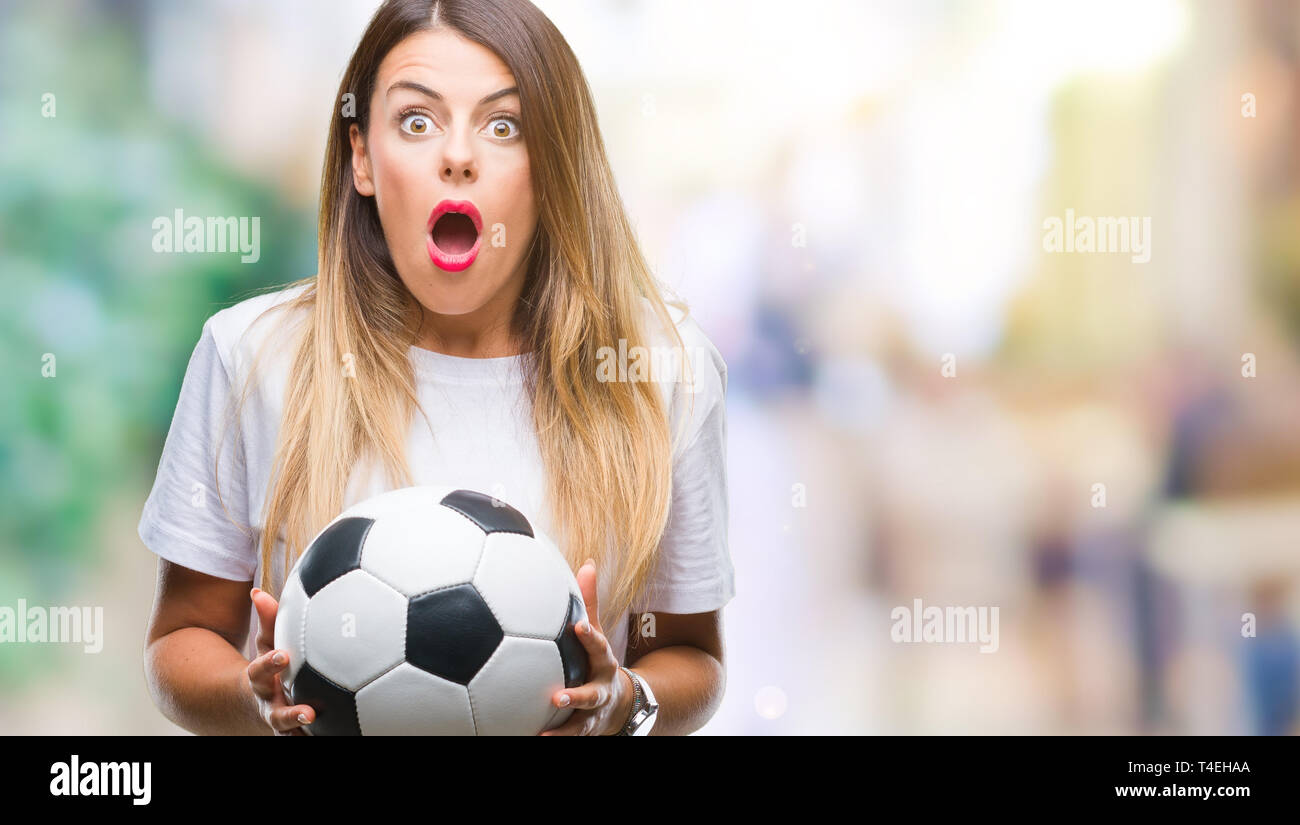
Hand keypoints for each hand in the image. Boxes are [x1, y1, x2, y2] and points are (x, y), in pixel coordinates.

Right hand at [246, 587, 315, 734]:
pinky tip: (351, 733)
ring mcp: (286, 725)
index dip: (270, 664)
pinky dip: (325, 737)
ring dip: (308, 732)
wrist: (261, 701)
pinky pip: (310, 738)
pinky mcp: (299, 734)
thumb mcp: (265, 643)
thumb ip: (267, 620)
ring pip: (294, 734)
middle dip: (291, 714)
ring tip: (323, 729)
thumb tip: (257, 592)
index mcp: (262, 682)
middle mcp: (272, 707)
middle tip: (309, 712)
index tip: (283, 656)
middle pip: (277, 715)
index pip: (260, 672)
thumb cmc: (270, 663)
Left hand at [540, 559, 634, 735]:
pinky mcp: (582, 732)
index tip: (577, 628)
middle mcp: (600, 690)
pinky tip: (529, 739)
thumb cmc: (596, 660)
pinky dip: (552, 741)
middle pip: (592, 694)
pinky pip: (567, 738)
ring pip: (579, 726)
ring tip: (541, 737)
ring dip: (562, 733)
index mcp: (602, 661)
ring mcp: (592, 715)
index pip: (597, 646)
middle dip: (578, 696)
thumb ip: (589, 603)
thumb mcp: (596, 632)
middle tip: (558, 698)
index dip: (589, 637)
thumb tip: (588, 563)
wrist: (619, 704)